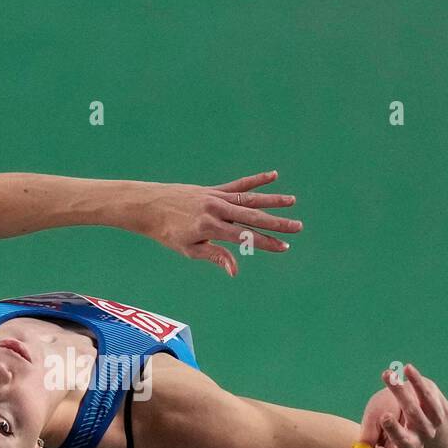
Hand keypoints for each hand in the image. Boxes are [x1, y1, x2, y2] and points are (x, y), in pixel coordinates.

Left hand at [136, 170, 302, 275]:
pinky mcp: (213, 190)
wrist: (149, 206)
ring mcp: (216, 197)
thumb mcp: (189, 249)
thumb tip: (234, 271)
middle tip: (298, 227)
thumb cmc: (167, 232)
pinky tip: (273, 175)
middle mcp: (216, 209)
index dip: (266, 243)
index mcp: (210, 227)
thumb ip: (215, 256)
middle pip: (252, 217)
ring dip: (272, 200)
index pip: (244, 236)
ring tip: (292, 202)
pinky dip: (256, 180)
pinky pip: (238, 185)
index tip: (284, 247)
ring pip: (249, 199)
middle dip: (277, 223)